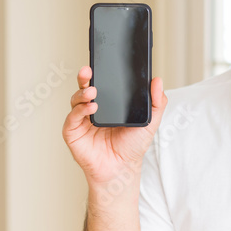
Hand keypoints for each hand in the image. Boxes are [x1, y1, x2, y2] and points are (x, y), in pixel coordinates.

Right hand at [62, 66, 167, 186]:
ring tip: (93, 91)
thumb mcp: (150, 121)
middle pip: (85, 86)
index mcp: (108, 102)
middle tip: (89, 70)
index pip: (102, 82)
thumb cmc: (132, 146)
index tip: (102, 61)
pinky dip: (80, 110)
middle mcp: (92, 108)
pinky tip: (91, 108)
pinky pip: (72, 117)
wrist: (122, 169)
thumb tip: (158, 80)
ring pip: (77, 99)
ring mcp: (81, 119)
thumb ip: (156, 102)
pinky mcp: (73, 132)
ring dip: (83, 93)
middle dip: (85, 76)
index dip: (100, 71)